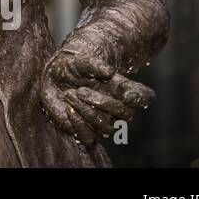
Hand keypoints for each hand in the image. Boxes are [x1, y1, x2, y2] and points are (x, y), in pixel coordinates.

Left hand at [39, 48, 155, 145]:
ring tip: (69, 94)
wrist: (54, 76)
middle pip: (126, 114)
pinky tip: (68, 108)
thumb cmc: (73, 67)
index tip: (129, 95)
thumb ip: (95, 65)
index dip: (141, 98)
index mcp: (122, 89)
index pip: (144, 96)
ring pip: (106, 127)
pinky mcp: (85, 130)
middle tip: (80, 90)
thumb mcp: (81, 60)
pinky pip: (88, 137)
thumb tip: (109, 73)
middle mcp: (116, 107)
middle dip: (103, 103)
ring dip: (87, 111)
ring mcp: (103, 120)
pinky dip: (79, 124)